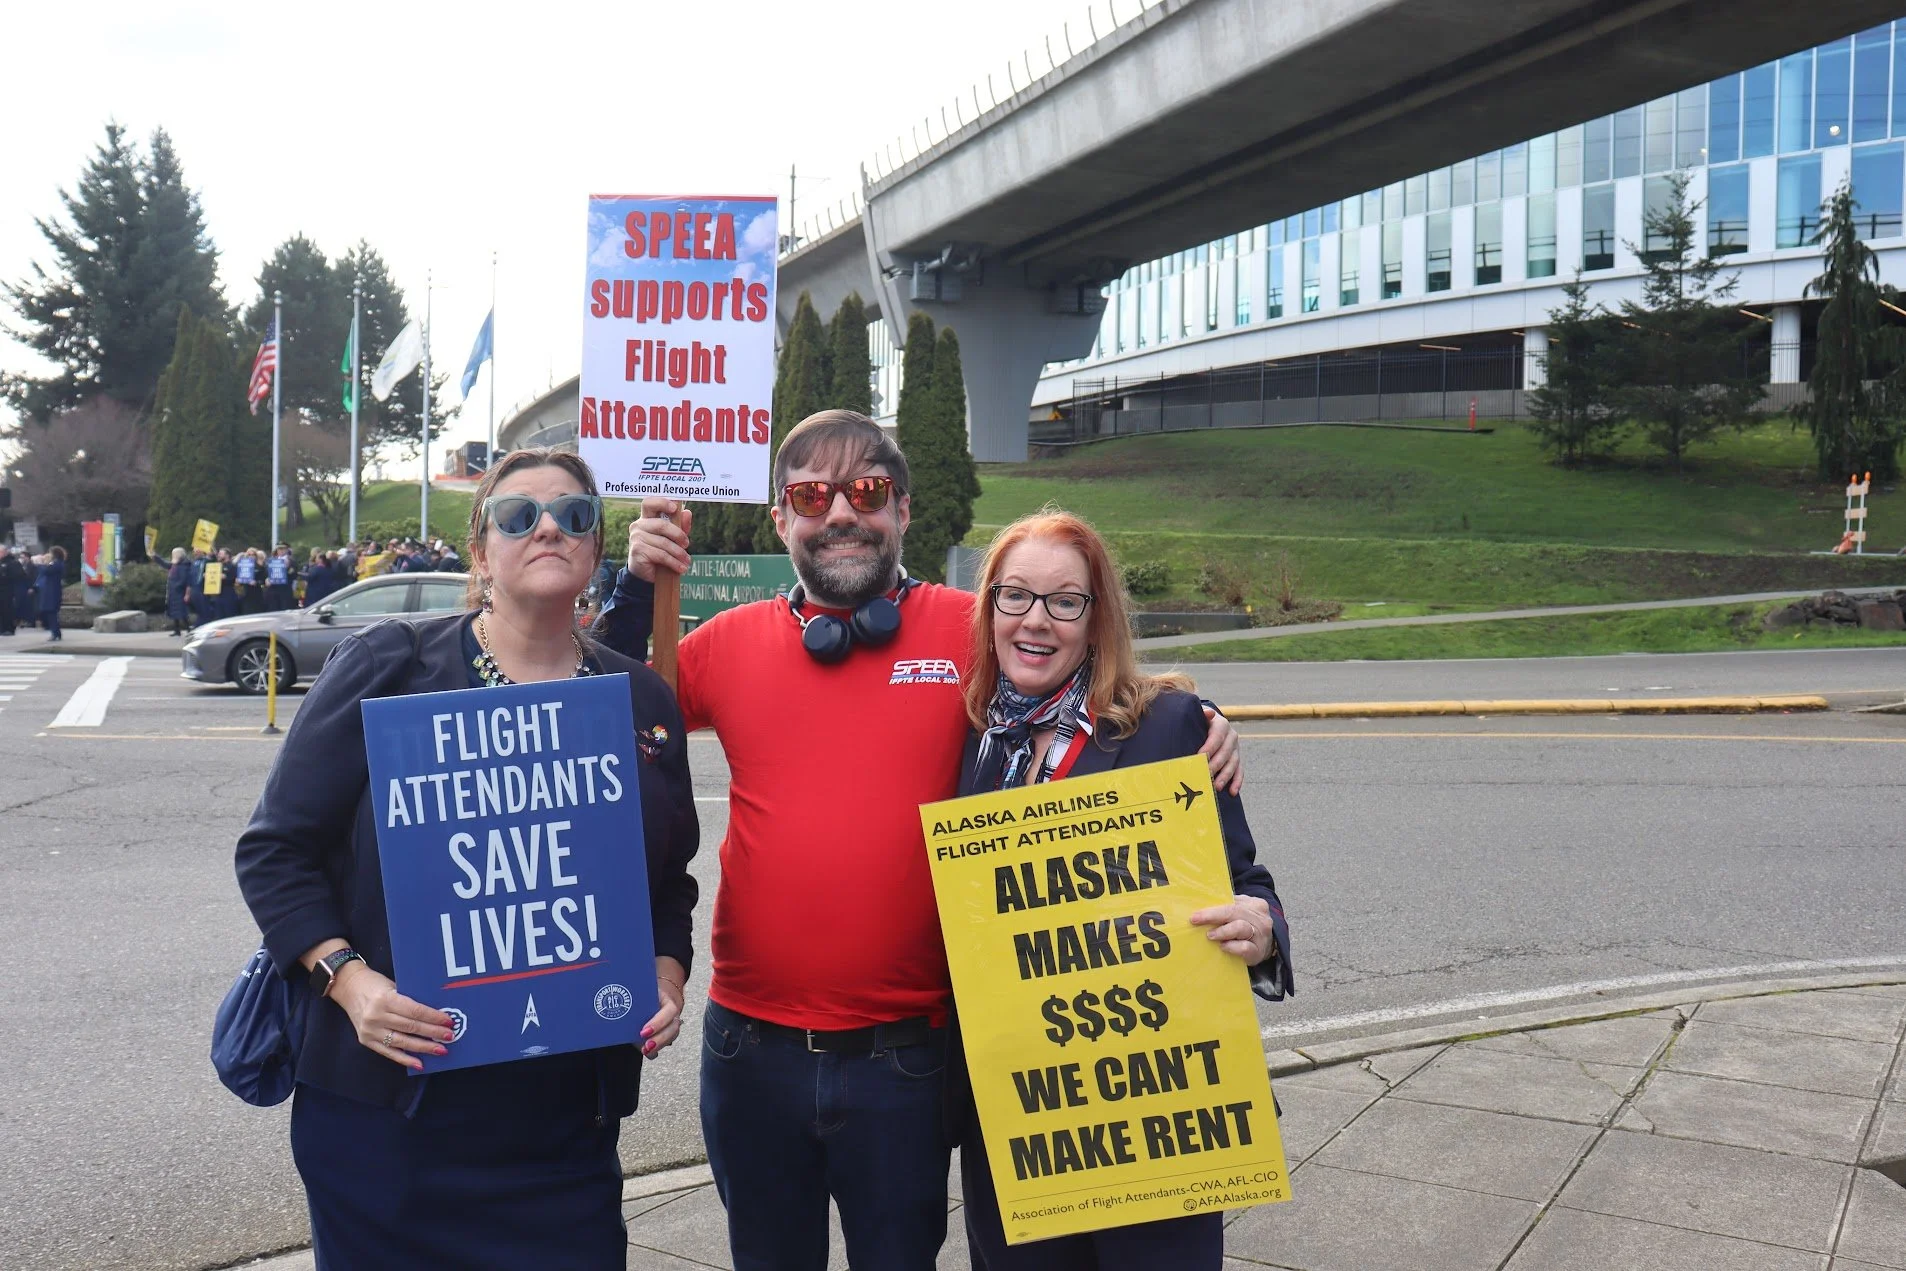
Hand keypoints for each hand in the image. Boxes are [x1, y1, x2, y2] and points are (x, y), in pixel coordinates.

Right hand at [329, 962, 454, 1070]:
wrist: (347, 987)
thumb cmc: (375, 984)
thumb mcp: (394, 986)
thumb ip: (410, 1000)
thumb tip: (436, 1014)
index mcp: (385, 999)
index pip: (414, 1011)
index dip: (433, 1017)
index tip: (448, 1021)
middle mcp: (376, 1016)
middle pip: (410, 1027)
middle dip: (432, 1033)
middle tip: (450, 1036)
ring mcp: (370, 1030)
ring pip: (402, 1042)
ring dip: (423, 1047)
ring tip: (440, 1050)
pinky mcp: (366, 1041)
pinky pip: (389, 1053)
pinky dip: (405, 1059)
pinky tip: (420, 1063)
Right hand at [625, 498, 693, 582]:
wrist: (648, 574)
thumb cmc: (661, 552)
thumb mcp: (674, 538)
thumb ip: (681, 526)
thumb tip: (687, 512)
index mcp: (647, 518)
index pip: (649, 503)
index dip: (661, 502)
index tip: (674, 508)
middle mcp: (639, 525)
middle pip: (661, 524)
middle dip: (678, 534)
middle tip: (687, 544)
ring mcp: (636, 537)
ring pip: (663, 542)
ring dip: (678, 553)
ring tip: (686, 561)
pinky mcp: (637, 550)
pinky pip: (660, 554)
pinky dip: (673, 562)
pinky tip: (681, 568)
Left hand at [641, 958, 687, 1057]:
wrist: (654, 996)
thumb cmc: (646, 994)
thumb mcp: (643, 993)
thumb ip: (636, 1000)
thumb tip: (620, 1009)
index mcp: (668, 1001)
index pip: (668, 1012)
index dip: (658, 1023)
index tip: (643, 1032)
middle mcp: (672, 1014)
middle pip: (672, 1028)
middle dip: (660, 1038)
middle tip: (646, 1046)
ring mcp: (671, 1025)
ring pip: (672, 1036)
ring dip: (659, 1045)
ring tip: (646, 1051)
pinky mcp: (666, 1034)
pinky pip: (665, 1044)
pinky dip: (656, 1050)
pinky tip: (648, 1053)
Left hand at [1189, 895, 1273, 962]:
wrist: (1269, 946)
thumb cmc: (1248, 927)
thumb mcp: (1242, 914)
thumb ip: (1228, 909)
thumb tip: (1201, 907)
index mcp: (1254, 904)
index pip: (1231, 902)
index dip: (1212, 907)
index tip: (1196, 913)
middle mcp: (1260, 917)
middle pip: (1234, 912)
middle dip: (1213, 915)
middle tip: (1196, 920)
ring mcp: (1261, 934)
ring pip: (1240, 928)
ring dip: (1222, 931)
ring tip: (1210, 935)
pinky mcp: (1259, 951)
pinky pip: (1244, 947)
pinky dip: (1232, 947)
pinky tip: (1223, 946)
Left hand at [1199, 706, 1242, 794]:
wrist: (1208, 722)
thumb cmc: (1198, 720)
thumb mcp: (1198, 714)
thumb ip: (1201, 713)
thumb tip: (1209, 713)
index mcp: (1222, 724)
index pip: (1217, 737)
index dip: (1209, 748)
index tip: (1199, 758)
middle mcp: (1231, 736)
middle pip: (1225, 753)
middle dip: (1215, 765)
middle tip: (1205, 775)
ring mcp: (1236, 749)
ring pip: (1233, 764)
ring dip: (1225, 776)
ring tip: (1216, 787)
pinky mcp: (1237, 759)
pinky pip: (1239, 771)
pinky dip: (1237, 782)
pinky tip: (1233, 792)